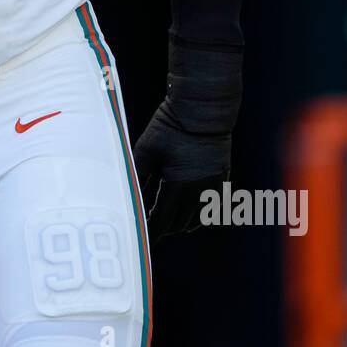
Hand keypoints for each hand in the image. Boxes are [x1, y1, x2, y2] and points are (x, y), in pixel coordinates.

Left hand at [132, 38, 241, 245]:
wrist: (203, 108)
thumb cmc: (169, 126)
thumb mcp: (146, 150)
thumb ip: (136, 176)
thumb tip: (124, 197)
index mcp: (178, 184)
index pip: (162, 221)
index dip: (150, 231)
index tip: (141, 238)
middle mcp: (199, 190)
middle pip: (178, 224)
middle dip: (163, 228)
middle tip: (148, 228)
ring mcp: (214, 186)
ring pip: (197, 221)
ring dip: (180, 224)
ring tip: (165, 222)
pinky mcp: (223, 179)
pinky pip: (211, 209)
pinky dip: (198, 216)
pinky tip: (186, 214)